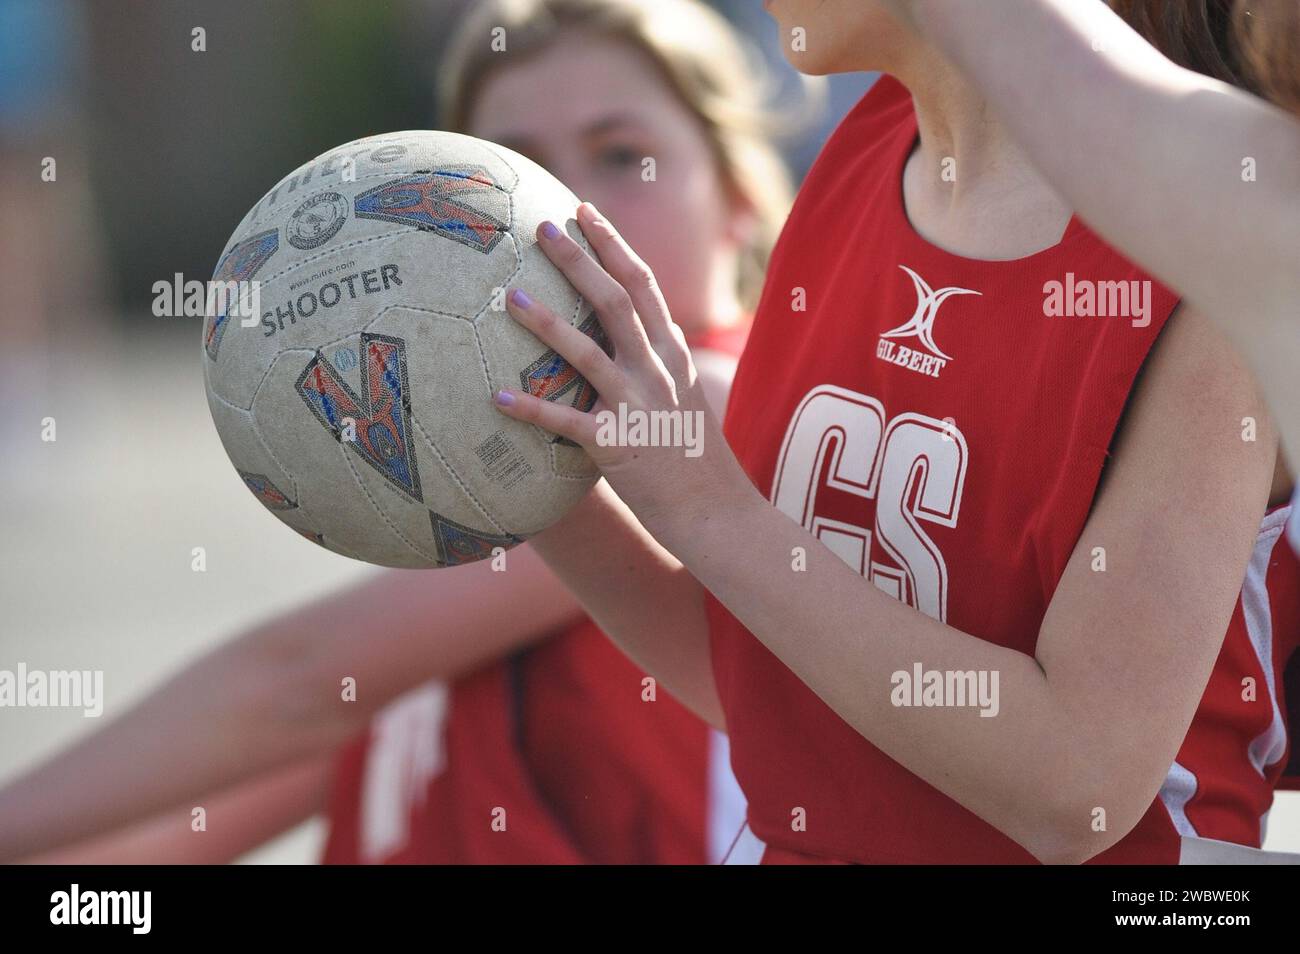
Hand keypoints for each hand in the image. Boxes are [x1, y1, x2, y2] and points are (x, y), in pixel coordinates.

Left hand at [491, 202, 752, 544]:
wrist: (719, 515)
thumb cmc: (697, 462)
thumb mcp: (687, 401)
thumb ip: (662, 368)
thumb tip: (638, 340)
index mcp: (674, 356)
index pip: (644, 285)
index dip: (612, 245)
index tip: (584, 212)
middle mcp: (658, 372)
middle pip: (616, 300)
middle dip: (579, 259)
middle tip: (543, 227)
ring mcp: (639, 406)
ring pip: (587, 351)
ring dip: (546, 321)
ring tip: (509, 296)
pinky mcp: (617, 447)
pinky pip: (566, 422)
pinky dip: (532, 409)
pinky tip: (497, 398)